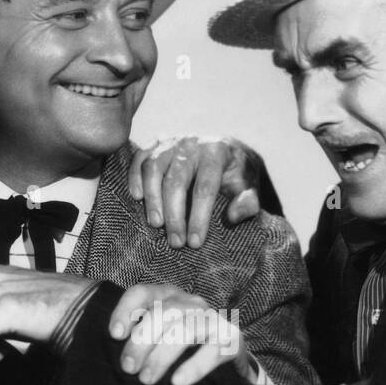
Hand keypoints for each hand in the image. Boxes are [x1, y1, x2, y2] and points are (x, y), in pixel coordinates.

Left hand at [108, 283, 249, 384]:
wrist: (230, 359)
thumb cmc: (185, 349)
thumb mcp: (159, 337)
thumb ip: (137, 338)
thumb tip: (111, 352)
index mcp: (168, 298)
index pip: (143, 293)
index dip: (126, 310)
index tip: (114, 335)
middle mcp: (190, 303)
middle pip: (163, 313)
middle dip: (141, 341)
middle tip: (129, 368)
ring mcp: (213, 319)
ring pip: (185, 329)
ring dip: (161, 356)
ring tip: (147, 379)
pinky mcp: (232, 339)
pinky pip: (212, 351)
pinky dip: (194, 367)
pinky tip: (177, 382)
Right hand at [128, 136, 262, 249]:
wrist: (228, 151)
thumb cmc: (238, 176)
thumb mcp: (250, 187)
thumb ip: (248, 202)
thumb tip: (233, 217)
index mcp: (218, 152)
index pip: (205, 187)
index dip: (199, 216)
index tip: (195, 242)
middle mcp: (192, 144)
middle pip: (177, 179)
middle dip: (175, 214)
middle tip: (176, 242)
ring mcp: (172, 142)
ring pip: (154, 167)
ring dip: (153, 198)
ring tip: (156, 224)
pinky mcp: (156, 144)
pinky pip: (140, 158)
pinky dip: (134, 177)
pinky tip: (137, 198)